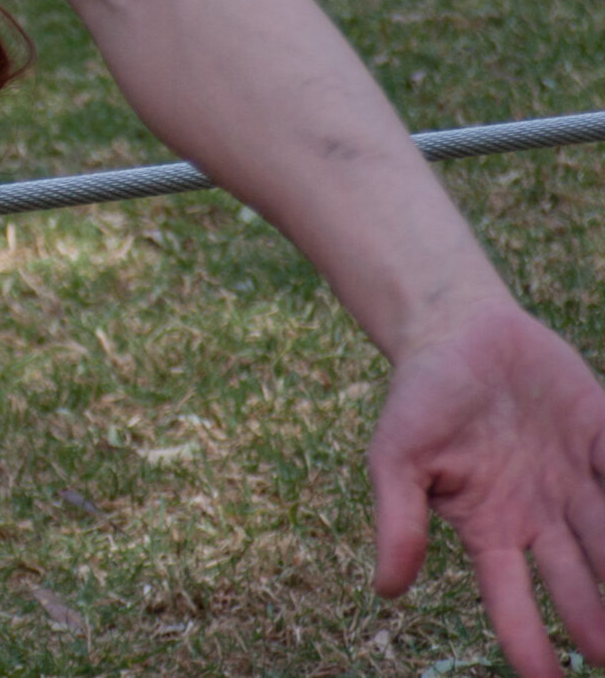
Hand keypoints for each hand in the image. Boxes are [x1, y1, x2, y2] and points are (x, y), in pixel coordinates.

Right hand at [369, 301, 604, 676]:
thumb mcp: (396, 459)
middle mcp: (542, 516)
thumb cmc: (418, 397)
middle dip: (599, 624)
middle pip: (580, 585)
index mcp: (491, 528)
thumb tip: (386, 589)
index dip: (532, 644)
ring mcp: (577, 481)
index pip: (514, 601)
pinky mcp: (603, 438)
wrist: (455, 325)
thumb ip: (399, 521)